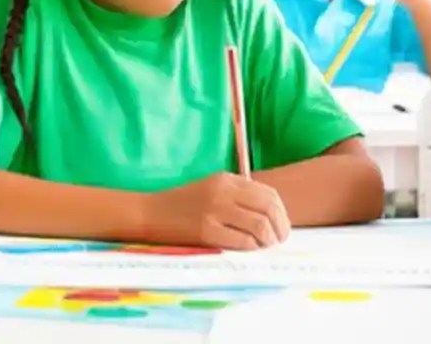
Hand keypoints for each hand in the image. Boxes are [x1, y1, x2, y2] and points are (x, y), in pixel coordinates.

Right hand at [140, 172, 289, 249]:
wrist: (149, 213)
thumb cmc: (181, 205)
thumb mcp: (211, 189)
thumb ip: (237, 195)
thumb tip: (271, 214)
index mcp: (226, 179)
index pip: (269, 194)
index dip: (281, 213)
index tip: (280, 226)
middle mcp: (223, 192)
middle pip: (269, 209)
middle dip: (280, 228)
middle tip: (278, 240)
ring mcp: (214, 211)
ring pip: (260, 226)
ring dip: (268, 240)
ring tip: (263, 247)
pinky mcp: (206, 231)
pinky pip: (243, 242)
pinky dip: (251, 248)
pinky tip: (247, 249)